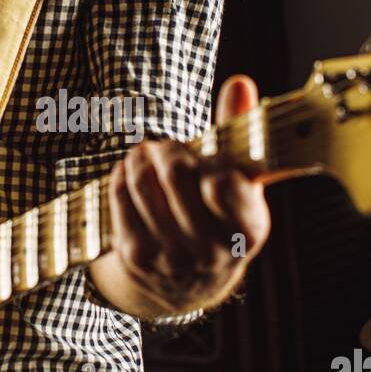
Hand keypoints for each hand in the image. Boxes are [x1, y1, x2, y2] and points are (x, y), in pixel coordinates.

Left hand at [95, 74, 271, 316]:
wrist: (185, 287)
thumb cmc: (217, 218)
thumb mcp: (240, 185)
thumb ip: (239, 134)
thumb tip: (240, 84)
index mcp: (249, 230)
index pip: (224, 185)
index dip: (210, 162)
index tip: (207, 159)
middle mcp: (213, 251)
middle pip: (177, 175)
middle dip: (168, 150)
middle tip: (166, 147)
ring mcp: (172, 258)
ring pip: (144, 184)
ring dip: (141, 158)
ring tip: (145, 154)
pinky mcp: (137, 257)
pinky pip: (121, 199)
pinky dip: (122, 175)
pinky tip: (130, 171)